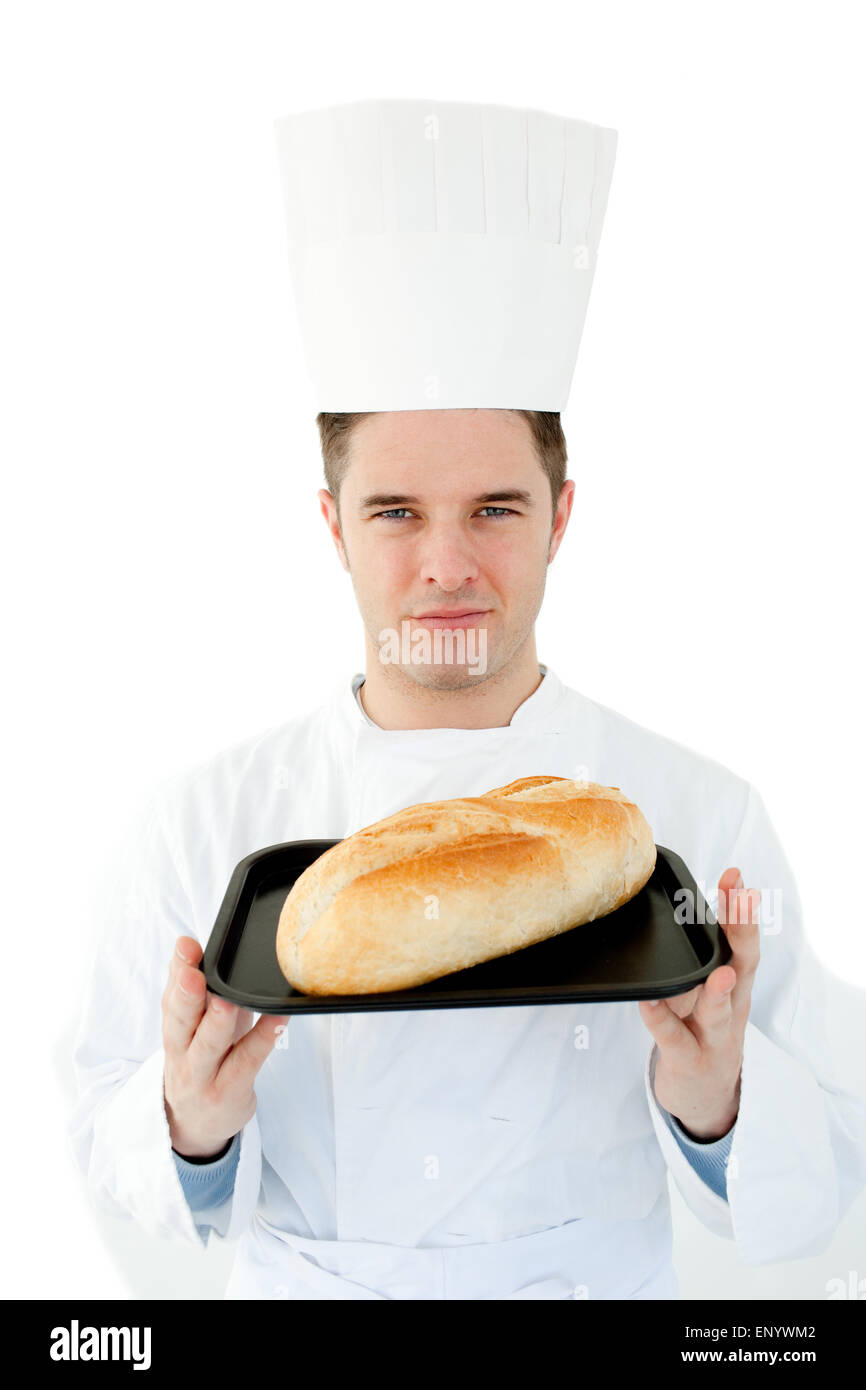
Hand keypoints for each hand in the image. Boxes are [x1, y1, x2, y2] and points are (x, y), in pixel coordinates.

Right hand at [162, 935, 288, 1158]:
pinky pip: (247, 1062)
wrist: (194, 1125)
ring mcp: (204, 1075)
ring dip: (217, 1021)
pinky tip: (278, 1020)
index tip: (186, 945)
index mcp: (174, 1030)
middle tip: (194, 973)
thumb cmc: (201, 1063)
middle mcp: (182, 1052)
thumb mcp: (193, 1029)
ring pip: (209, 1045)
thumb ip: (195, 992)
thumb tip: (197, 947)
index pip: (171, 996)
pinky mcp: (229, 1091)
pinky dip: (264, 1038)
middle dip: (186, 994)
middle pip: (181, 1021)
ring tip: (227, 999)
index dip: (178, 969)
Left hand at [638, 868, 760, 1139]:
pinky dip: (660, 1019)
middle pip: (742, 966)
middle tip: (741, 898)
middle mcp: (730, 1007)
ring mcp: (713, 1037)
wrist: (705, 1098)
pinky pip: (673, 1037)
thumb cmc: (700, 1031)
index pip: (741, 940)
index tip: (734, 876)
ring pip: (718, 1011)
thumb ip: (696, 958)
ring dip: (719, 991)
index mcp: (734, 984)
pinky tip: (648, 1002)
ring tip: (720, 972)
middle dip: (741, 931)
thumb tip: (680, 909)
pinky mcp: (689, 1060)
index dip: (739, 909)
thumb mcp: (704, 992)